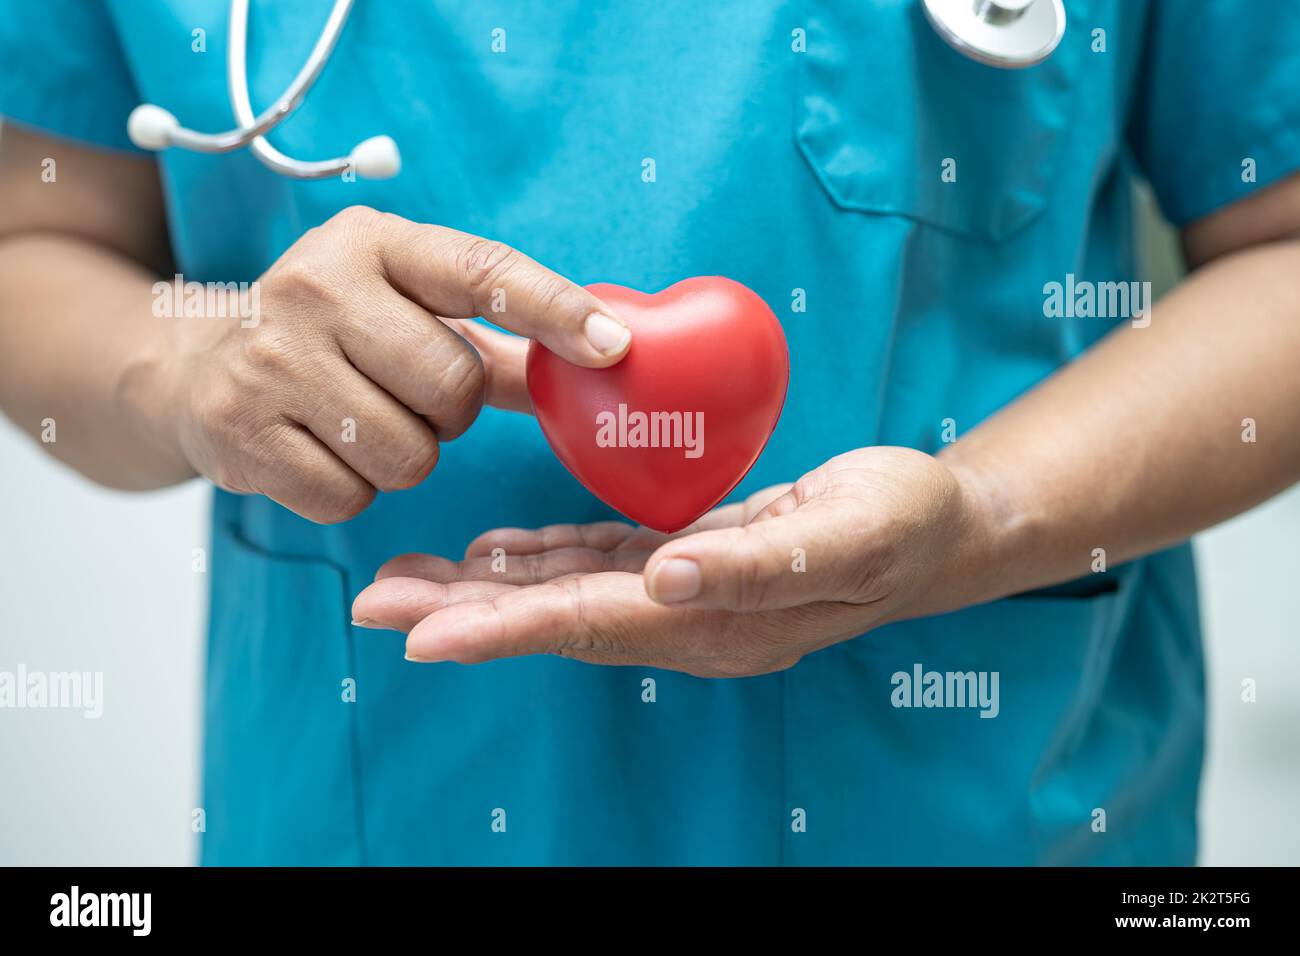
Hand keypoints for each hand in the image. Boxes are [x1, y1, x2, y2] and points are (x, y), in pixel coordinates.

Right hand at [139, 206, 629, 522]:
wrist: (195, 367)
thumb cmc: (333, 335)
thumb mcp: (401, 306)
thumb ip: (498, 338)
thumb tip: (604, 358)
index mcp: (373, 242)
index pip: (481, 271)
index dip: (553, 309)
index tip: (614, 346)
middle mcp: (315, 285)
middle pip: (455, 387)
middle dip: (452, 411)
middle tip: (410, 395)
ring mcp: (270, 357)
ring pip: (409, 454)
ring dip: (405, 455)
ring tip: (360, 418)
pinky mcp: (237, 428)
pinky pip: (351, 496)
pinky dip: (351, 489)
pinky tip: (319, 449)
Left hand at [351, 447, 995, 676]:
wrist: (936, 530)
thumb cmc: (901, 525)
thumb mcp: (849, 536)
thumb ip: (758, 566)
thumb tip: (665, 581)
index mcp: (718, 621)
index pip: (592, 625)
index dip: (506, 629)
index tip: (424, 638)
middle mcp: (686, 620)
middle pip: (556, 618)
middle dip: (463, 614)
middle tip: (374, 602)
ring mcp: (682, 595)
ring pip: (565, 593)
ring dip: (483, 589)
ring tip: (404, 580)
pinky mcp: (686, 562)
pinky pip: (597, 566)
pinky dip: (538, 560)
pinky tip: (490, 554)